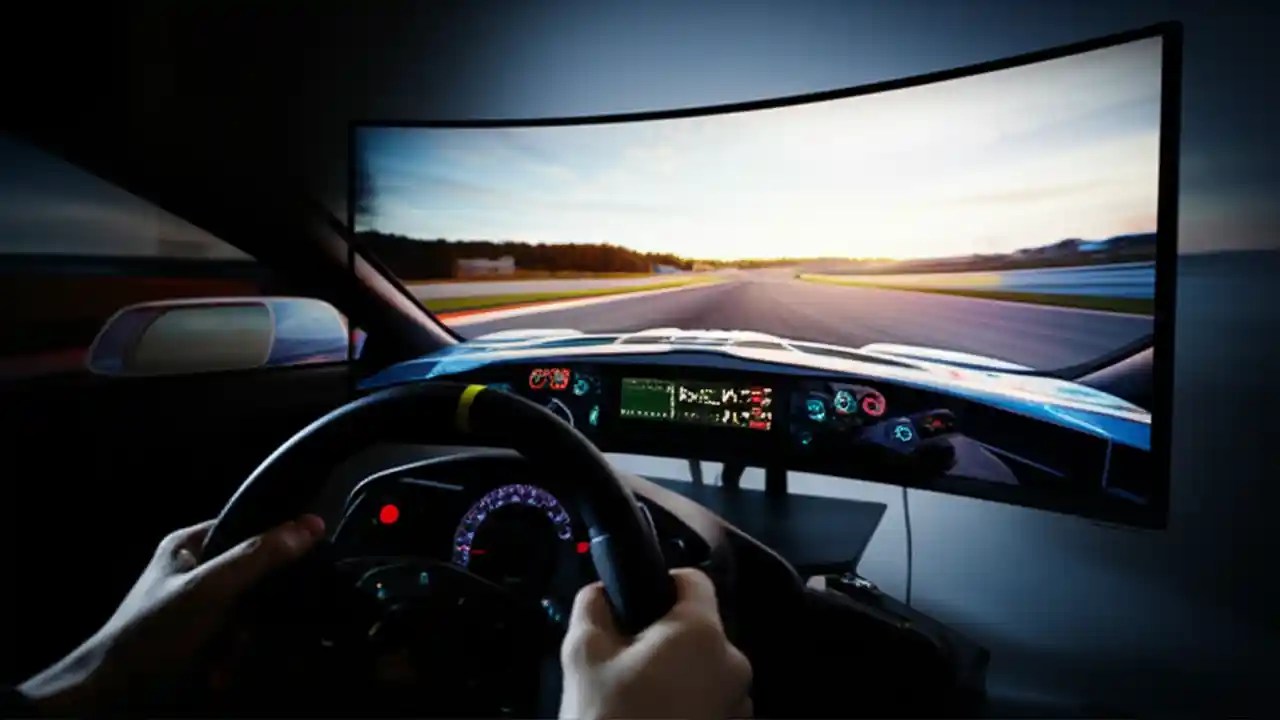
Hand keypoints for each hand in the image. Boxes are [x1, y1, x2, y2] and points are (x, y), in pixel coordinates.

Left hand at [18, 515, 324, 714]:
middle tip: (249, 625)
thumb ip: (258, 557)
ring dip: (243, 639)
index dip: (274, 543)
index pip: (246, 527)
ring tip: (226, 655)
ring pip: (246, 612)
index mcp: (188, 545)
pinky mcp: (195, 638)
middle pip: (252, 575)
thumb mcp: (210, 590)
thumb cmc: (153, 632)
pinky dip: (229, 657)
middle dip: (257, 608)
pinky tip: (218, 672)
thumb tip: (310, 525)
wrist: (110, 693)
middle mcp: (192, 571)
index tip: (301, 561)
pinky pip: (231, 639)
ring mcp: (193, 606)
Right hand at [559, 568, 751, 719]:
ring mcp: (740, 705)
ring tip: (638, 699)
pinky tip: (654, 718)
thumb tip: (601, 592)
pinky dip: (686, 704)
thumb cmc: (607, 719)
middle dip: (663, 639)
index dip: (661, 583)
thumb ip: (593, 607)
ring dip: (677, 675)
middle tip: (624, 662)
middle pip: (698, 629)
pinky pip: (710, 702)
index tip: (634, 606)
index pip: (693, 579)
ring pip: (705, 669)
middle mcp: (734, 664)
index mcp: (702, 633)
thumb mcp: (583, 655)